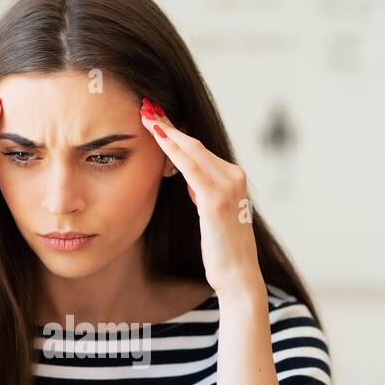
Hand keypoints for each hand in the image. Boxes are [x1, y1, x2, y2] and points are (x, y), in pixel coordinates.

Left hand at [139, 97, 264, 299]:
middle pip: (195, 144)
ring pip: (192, 150)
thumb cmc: (222, 251)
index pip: (199, 150)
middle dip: (168, 125)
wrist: (238, 276)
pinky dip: (173, 150)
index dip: (176, 133)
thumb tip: (189, 179)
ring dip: (167, 132)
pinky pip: (190, 168)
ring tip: (146, 116)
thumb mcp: (212, 215)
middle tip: (146, 107)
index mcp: (233, 178)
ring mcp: (228, 186)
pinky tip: (158, 138)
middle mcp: (234, 176)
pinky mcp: (216, 200)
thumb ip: (203, 193)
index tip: (156, 119)